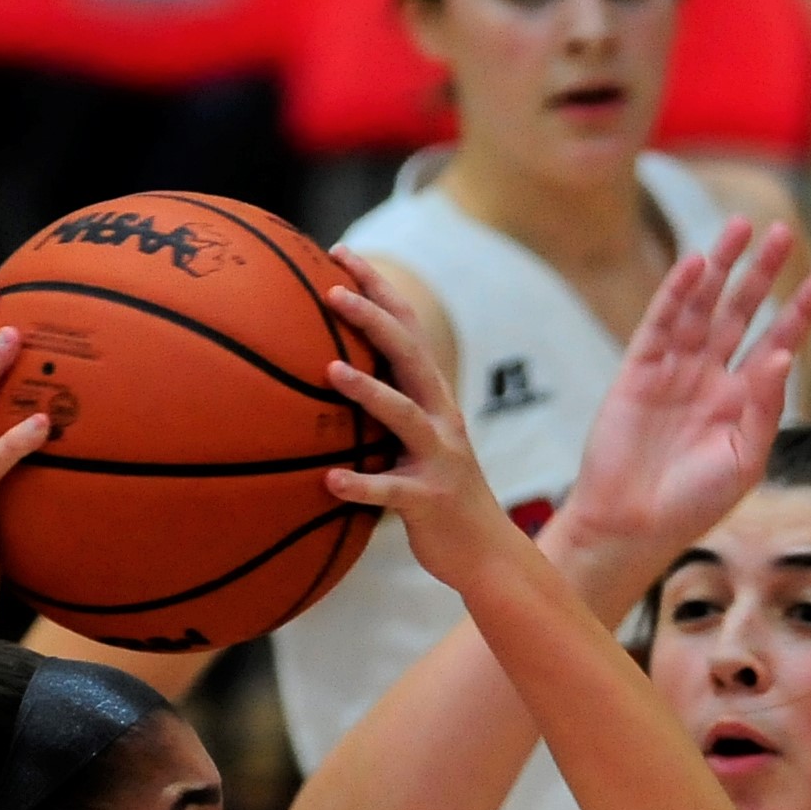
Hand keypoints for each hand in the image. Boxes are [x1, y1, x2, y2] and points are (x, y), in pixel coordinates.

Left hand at [318, 279, 514, 591]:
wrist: (487, 555)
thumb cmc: (436, 495)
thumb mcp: (413, 445)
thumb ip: (382, 412)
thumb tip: (323, 378)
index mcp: (434, 398)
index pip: (406, 329)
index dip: (377, 289)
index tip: (340, 253)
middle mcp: (441, 418)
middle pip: (410, 356)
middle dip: (374, 319)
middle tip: (332, 292)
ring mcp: (438, 459)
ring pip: (405, 416)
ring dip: (369, 392)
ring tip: (330, 371)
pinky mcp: (430, 502)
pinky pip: (392, 492)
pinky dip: (362, 485)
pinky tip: (329, 480)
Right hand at [558, 218, 810, 582]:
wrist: (633, 525)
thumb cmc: (694, 504)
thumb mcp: (745, 460)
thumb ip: (765, 407)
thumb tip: (783, 355)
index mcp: (743, 400)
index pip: (778, 342)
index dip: (800, 311)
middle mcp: (711, 377)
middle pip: (742, 311)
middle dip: (763, 273)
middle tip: (784, 233)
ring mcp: (674, 369)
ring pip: (702, 306)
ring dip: (720, 267)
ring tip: (741, 228)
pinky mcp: (639, 368)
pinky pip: (661, 321)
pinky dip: (677, 293)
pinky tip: (696, 264)